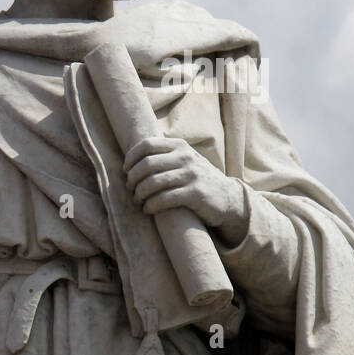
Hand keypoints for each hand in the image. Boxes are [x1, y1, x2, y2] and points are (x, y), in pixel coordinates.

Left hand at [123, 136, 247, 244]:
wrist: (227, 197)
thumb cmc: (196, 179)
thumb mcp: (184, 160)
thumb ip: (164, 156)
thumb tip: (130, 159)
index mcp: (180, 146)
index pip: (147, 144)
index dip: (131, 158)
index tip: (126, 170)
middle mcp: (186, 158)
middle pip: (146, 165)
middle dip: (132, 179)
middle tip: (130, 189)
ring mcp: (192, 175)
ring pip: (152, 183)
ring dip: (139, 194)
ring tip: (138, 201)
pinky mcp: (195, 194)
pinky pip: (163, 199)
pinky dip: (150, 206)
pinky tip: (147, 209)